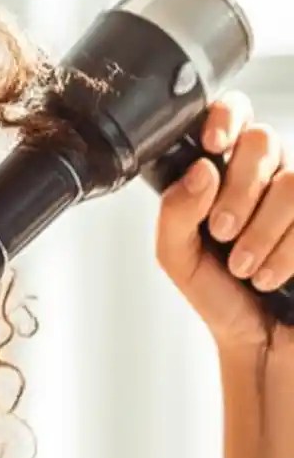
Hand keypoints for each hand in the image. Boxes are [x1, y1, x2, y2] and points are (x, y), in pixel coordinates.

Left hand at [156, 91, 293, 346]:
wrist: (259, 342)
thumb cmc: (219, 293)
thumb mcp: (178, 255)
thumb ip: (175, 212)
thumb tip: (202, 170)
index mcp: (227, 171)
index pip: (234, 114)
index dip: (227, 115)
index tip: (213, 143)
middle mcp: (269, 174)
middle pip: (264, 140)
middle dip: (238, 190)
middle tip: (221, 231)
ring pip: (293, 179)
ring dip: (262, 229)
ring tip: (244, 266)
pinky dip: (288, 248)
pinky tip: (271, 275)